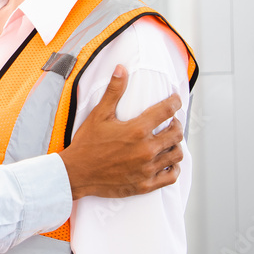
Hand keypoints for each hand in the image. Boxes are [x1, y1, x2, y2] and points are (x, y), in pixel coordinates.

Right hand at [58, 65, 182, 198]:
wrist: (76, 173)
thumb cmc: (87, 143)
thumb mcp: (99, 115)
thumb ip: (114, 91)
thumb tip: (121, 68)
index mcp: (137, 130)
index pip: (167, 110)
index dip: (174, 102)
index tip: (175, 100)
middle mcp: (146, 149)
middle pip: (176, 133)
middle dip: (176, 124)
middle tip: (170, 122)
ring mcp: (147, 169)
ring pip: (176, 154)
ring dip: (176, 145)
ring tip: (168, 141)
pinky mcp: (145, 184)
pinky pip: (171, 176)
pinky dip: (173, 168)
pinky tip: (167, 162)